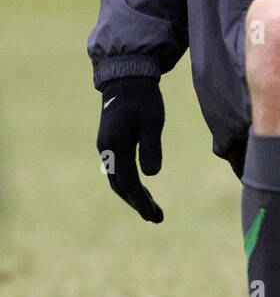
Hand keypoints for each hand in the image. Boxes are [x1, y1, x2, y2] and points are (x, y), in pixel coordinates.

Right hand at [96, 77, 164, 222]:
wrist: (126, 78)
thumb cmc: (143, 98)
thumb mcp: (153, 120)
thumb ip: (151, 146)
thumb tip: (151, 174)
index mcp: (115, 144)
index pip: (127, 182)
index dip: (140, 201)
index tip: (154, 215)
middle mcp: (106, 149)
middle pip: (120, 186)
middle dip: (137, 203)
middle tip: (156, 218)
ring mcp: (106, 148)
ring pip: (117, 180)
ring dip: (134, 196)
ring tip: (152, 210)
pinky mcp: (110, 144)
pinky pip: (118, 171)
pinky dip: (130, 184)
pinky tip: (143, 190)